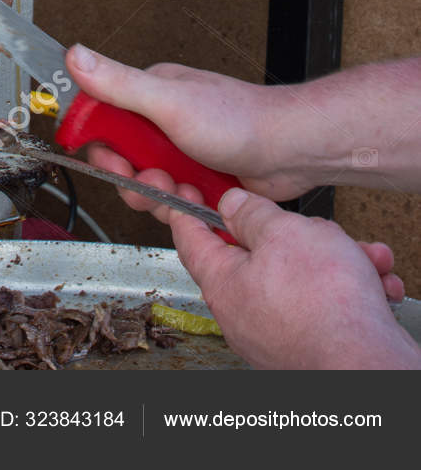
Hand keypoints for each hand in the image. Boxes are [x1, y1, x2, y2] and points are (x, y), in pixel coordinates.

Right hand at [65, 45, 316, 207]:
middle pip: (124, 160)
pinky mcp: (200, 179)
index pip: (103, 119)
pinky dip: (186, 207)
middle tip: (152, 181)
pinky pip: (176, 201)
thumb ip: (118, 83)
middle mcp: (164, 122)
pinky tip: (202, 200)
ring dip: (162, 196)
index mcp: (150, 95)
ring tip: (183, 190)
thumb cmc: (239, 119)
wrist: (291, 151)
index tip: (108, 161)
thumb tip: (75, 56)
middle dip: (134, 179)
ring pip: (149, 185)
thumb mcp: (168, 100)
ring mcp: (182, 152)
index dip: (99, 145)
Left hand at [170, 189, 418, 369]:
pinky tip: (373, 285)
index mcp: (224, 284)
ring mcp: (275, 335)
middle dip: (293, 235)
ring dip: (331, 260)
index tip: (186, 195)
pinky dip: (346, 289)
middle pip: (257, 256)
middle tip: (314, 228)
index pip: (192, 241)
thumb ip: (253, 213)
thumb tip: (233, 206)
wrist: (371, 364)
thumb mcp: (283, 232)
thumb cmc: (325, 304)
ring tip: (360, 258)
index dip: (188, 212)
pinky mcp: (308, 347)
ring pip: (298, 278)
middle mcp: (243, 315)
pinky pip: (321, 305)